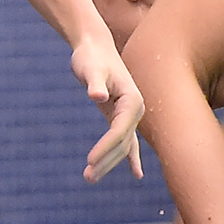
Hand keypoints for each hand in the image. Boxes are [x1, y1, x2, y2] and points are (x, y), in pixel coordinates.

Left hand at [73, 34, 144, 181]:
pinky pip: (127, 140)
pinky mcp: (120, 115)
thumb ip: (94, 82)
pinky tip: (136, 174)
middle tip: (87, 177)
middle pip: (122, 143)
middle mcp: (136, 109)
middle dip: (106, 161)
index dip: (105, 147)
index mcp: (133, 100)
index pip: (120, 132)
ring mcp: (130, 114)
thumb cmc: (91, 56)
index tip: (89, 160)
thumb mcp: (91, 68)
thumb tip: (97, 96)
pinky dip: (130, 157)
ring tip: (89, 177)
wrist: (94, 46)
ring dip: (108, 162)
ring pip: (122, 145)